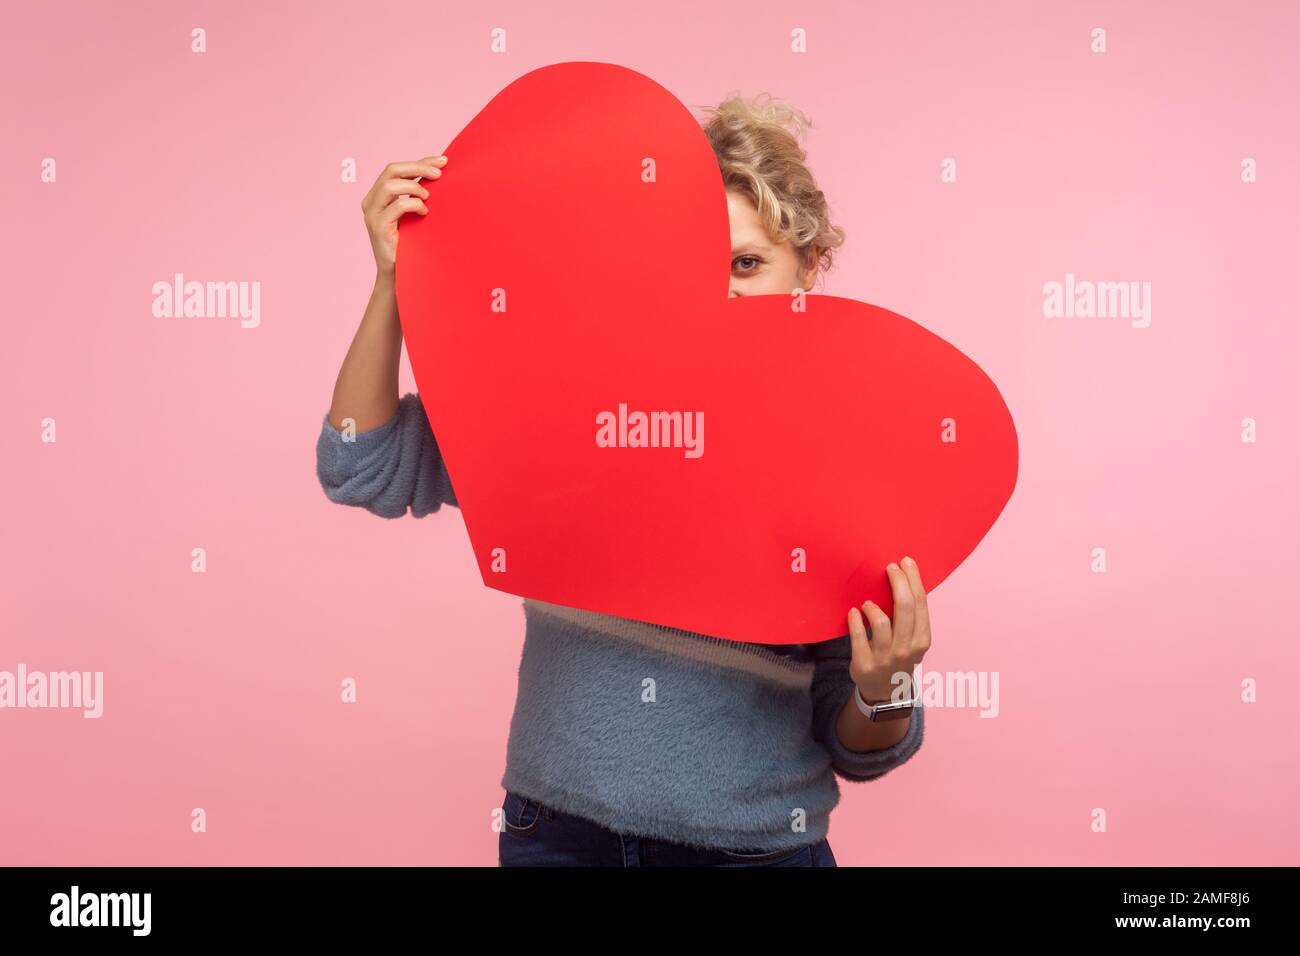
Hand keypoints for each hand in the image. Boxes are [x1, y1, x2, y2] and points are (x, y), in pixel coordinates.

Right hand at [361, 155, 447, 276]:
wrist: (398, 275)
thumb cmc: (410, 244)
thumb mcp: (412, 215)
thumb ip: (417, 196)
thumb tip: (438, 174)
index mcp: (377, 196)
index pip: (395, 169)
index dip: (419, 162)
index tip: (442, 161)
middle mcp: (370, 202)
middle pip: (391, 171)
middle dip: (418, 168)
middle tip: (440, 174)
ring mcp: (371, 214)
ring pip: (391, 185)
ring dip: (414, 188)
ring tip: (428, 198)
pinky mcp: (378, 227)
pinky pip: (397, 206)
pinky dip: (414, 205)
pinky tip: (424, 213)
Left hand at [847, 556, 931, 703]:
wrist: (886, 693)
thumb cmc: (899, 657)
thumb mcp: (913, 641)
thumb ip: (910, 617)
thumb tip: (904, 579)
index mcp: (922, 640)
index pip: (920, 604)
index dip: (913, 580)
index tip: (905, 562)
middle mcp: (906, 649)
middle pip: (904, 608)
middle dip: (898, 582)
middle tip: (890, 567)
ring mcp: (885, 658)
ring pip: (881, 623)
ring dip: (873, 606)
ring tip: (868, 602)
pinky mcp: (864, 664)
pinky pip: (858, 636)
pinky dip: (855, 620)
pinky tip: (853, 612)